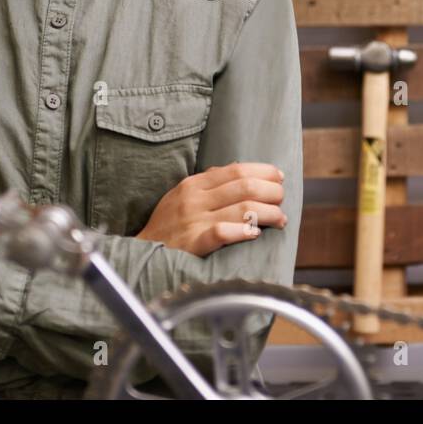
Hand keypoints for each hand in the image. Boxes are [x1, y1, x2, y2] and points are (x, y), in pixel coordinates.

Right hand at [135, 162, 287, 256]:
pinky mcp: (193, 243)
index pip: (236, 170)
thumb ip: (208, 185)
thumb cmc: (166, 226)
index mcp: (193, 184)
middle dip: (271, 191)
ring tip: (280, 219)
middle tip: (282, 199)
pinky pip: (223, 232)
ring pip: (243, 209)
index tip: (279, 177)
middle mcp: (194, 199)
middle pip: (245, 187)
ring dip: (269, 213)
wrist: (140, 254)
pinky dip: (244, 231)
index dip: (263, 171)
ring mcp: (193, 221)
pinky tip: (256, 234)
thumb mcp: (181, 196)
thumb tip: (241, 173)